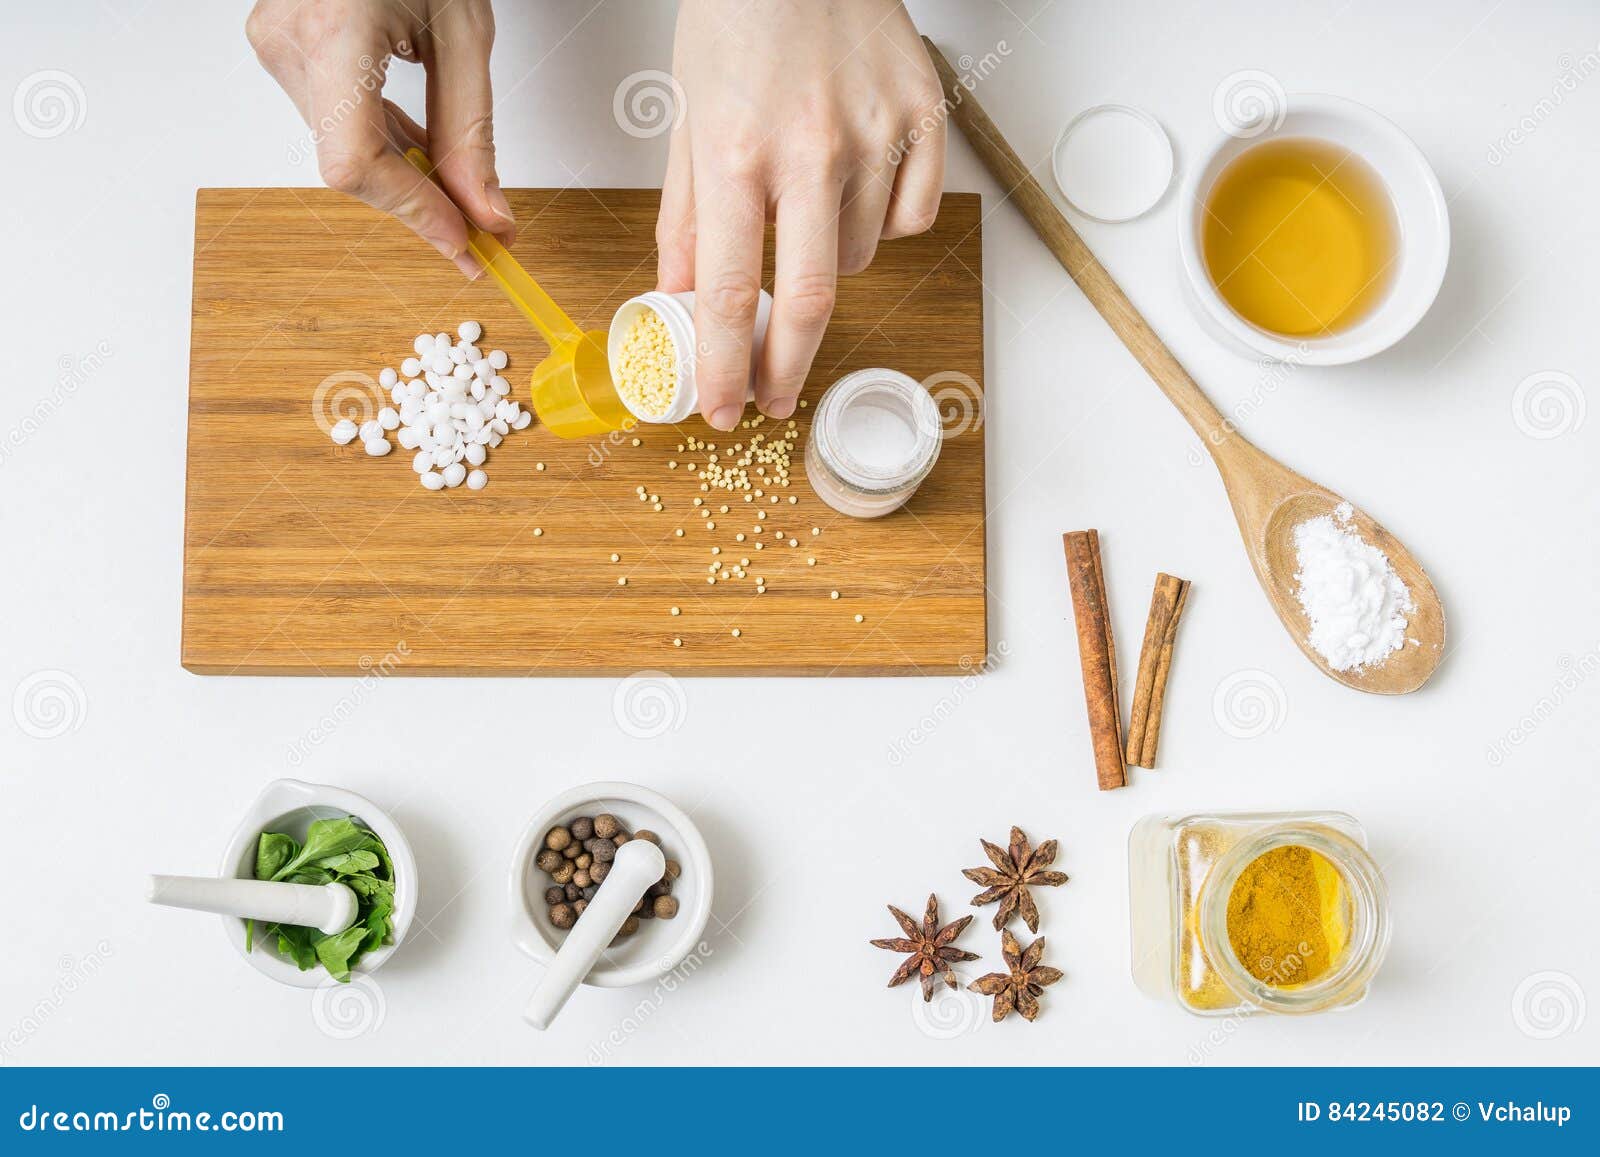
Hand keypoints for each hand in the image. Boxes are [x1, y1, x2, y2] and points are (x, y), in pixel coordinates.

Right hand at [247, 0, 512, 277]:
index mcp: (333, 28)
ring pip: (342, 150)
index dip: (413, 211)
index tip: (465, 242)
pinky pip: (333, 120)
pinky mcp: (278, 46)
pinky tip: (420, 147)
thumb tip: (488, 215)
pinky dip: (383, 142)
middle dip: (419, 203)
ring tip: (459, 188)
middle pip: (352, 166)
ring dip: (403, 175)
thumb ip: (473, 131)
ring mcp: (274, 43)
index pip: (356, 162)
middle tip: (479, 234)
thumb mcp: (465, 32)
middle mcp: (288, 40)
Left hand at [657, 0, 945, 428]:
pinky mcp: (927, 120)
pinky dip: (881, 224)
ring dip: (826, 263)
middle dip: (788, 366)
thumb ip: (685, 217)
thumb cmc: (738, 20)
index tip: (724, 409)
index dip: (726, 364)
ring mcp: (876, 135)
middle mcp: (810, 149)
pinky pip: (911, 219)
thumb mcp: (688, 118)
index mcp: (736, 150)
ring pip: (858, 256)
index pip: (731, 290)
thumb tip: (680, 297)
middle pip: (812, 297)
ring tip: (805, 209)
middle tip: (774, 396)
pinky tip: (855, 186)